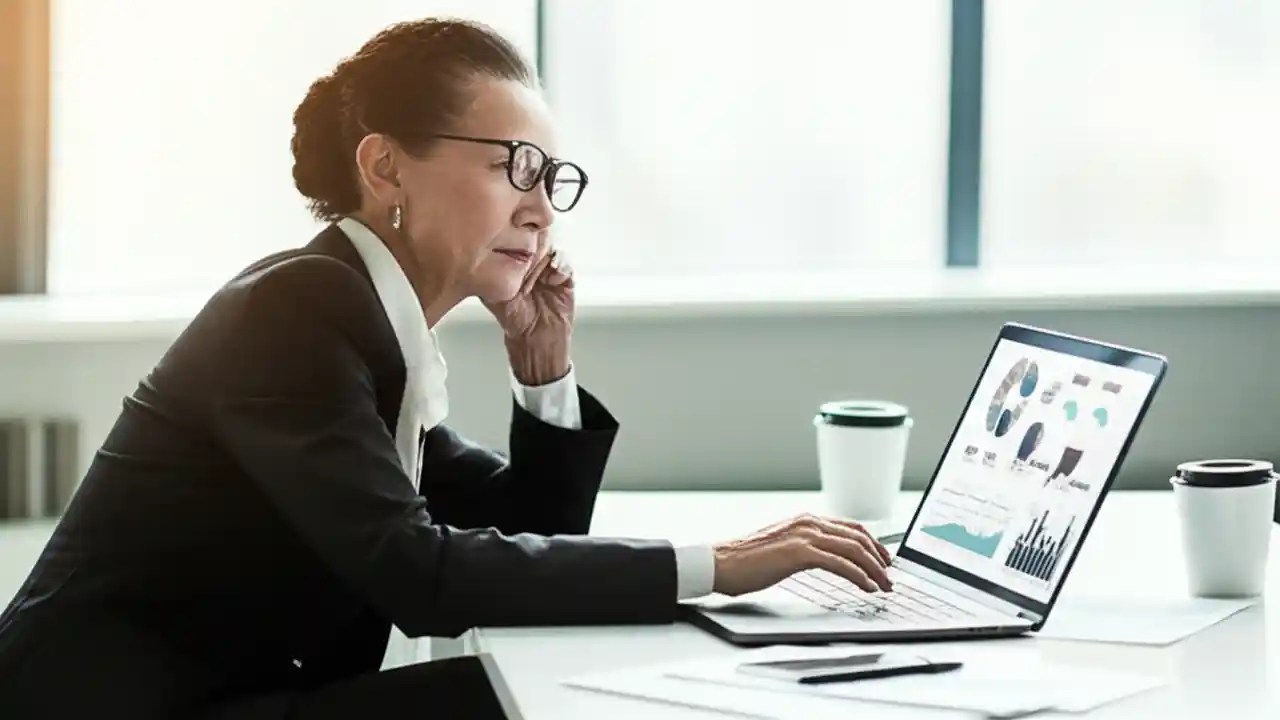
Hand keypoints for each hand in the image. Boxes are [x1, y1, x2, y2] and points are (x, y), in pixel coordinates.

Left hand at [483, 241, 574, 384]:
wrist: (535, 337)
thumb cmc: (513, 319)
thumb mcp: (493, 295)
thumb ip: (490, 276)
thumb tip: (485, 256)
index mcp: (514, 263)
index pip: (516, 239)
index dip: (516, 239)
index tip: (514, 246)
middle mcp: (532, 262)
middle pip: (536, 238)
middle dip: (533, 245)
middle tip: (529, 259)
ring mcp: (549, 268)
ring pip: (551, 247)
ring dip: (546, 256)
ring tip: (540, 273)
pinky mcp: (565, 277)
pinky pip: (565, 263)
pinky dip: (561, 267)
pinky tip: (552, 280)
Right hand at [711, 514, 893, 596]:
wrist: (720, 563)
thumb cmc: (745, 560)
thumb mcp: (781, 547)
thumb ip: (804, 547)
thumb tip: (825, 558)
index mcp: (805, 520)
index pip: (851, 527)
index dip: (873, 544)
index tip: (883, 561)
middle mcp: (808, 522)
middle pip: (858, 537)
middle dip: (879, 559)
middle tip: (889, 577)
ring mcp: (804, 536)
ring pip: (854, 550)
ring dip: (874, 570)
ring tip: (883, 586)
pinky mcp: (799, 553)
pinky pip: (840, 564)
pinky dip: (859, 576)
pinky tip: (867, 587)